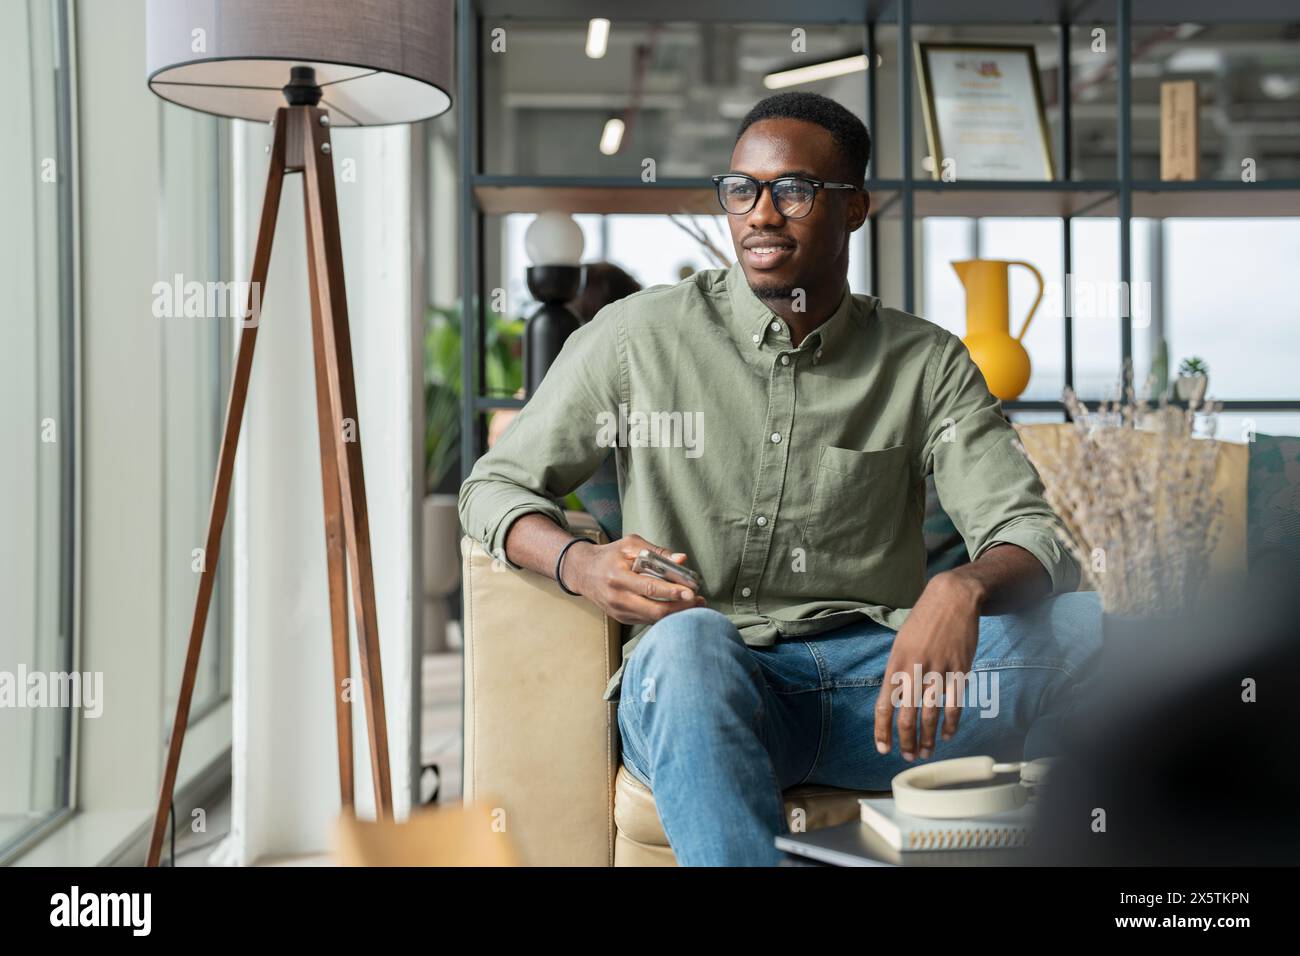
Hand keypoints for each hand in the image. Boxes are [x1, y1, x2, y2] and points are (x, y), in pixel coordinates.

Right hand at [563, 534, 705, 625]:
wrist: (583, 572)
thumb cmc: (611, 555)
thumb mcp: (630, 545)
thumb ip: (657, 552)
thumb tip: (682, 559)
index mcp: (617, 576)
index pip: (649, 588)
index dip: (672, 591)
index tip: (691, 591)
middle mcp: (617, 597)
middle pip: (654, 610)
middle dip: (680, 608)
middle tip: (700, 601)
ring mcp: (618, 611)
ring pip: (653, 619)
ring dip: (676, 614)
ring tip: (696, 605)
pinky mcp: (621, 618)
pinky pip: (648, 620)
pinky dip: (665, 616)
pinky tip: (679, 609)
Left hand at [873, 572, 982, 761]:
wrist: (952, 598)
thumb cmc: (924, 622)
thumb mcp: (901, 644)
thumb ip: (898, 671)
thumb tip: (894, 700)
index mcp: (896, 664)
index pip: (884, 705)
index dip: (882, 730)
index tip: (883, 748)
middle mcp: (914, 669)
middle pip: (907, 716)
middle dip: (907, 741)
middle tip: (909, 756)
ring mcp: (938, 670)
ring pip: (931, 714)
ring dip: (928, 738)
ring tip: (926, 751)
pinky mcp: (959, 669)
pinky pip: (954, 704)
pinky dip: (950, 723)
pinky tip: (947, 734)